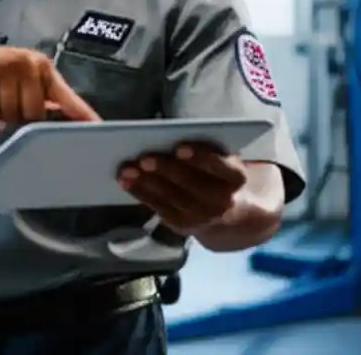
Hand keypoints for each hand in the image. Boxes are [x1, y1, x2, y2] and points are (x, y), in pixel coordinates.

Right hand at [0, 44, 99, 125]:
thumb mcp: (24, 83)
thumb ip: (43, 101)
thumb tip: (60, 128)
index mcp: (43, 68)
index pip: (66, 96)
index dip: (81, 113)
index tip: (98, 128)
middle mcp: (28, 63)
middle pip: (34, 113)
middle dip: (20, 117)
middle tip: (8, 105)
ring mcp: (4, 66)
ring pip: (9, 114)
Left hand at [116, 141, 247, 235]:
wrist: (229, 212)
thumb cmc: (217, 171)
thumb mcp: (222, 157)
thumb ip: (204, 146)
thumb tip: (167, 133)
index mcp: (236, 178)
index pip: (221, 167)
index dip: (201, 158)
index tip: (180, 147)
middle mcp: (222, 201)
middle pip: (192, 185)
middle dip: (166, 170)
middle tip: (144, 157)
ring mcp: (202, 217)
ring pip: (172, 199)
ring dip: (147, 183)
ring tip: (127, 168)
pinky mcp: (182, 226)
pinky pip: (159, 208)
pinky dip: (140, 193)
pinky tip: (124, 180)